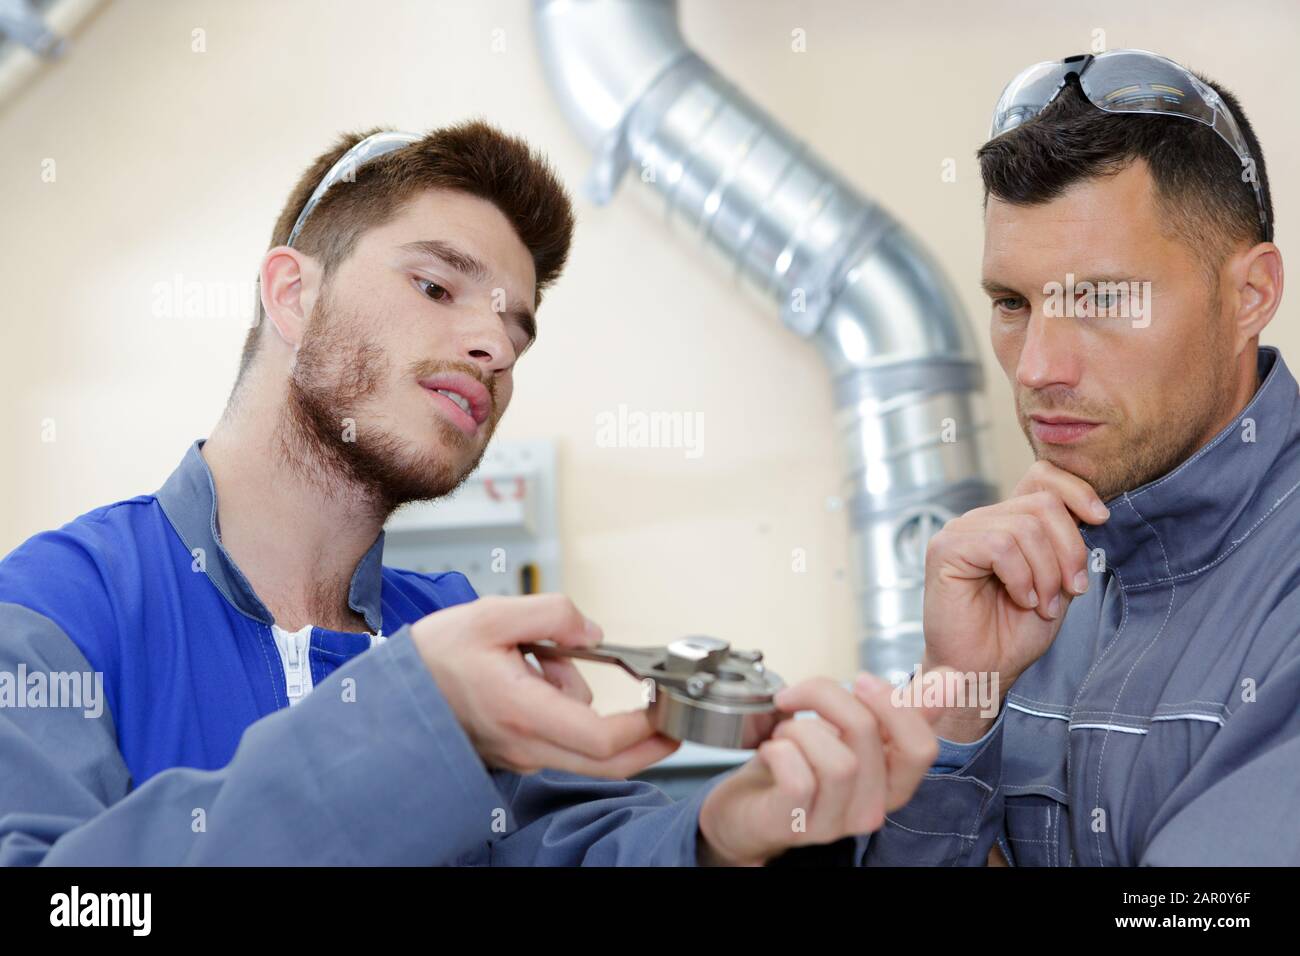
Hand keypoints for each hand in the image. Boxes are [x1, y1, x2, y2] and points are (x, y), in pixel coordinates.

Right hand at [410, 593, 678, 776]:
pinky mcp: (516, 752)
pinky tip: (534, 675)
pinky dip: (564, 709)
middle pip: (605, 763)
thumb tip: (591, 630)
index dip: (643, 728)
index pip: (601, 739)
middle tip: (672, 720)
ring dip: (586, 705)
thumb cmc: (435, 655)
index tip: (665, 706)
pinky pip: (558, 737)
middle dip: (647, 744)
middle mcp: (525, 743)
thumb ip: (551, 615)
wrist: (395, 688)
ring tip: (541, 658)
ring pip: (581, 744)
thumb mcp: (493, 614)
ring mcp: (521, 753)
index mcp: (523, 711)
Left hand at [697, 673, 940, 864]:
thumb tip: (953, 679)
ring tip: (785, 733)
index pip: (922, 748)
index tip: (861, 679)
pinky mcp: (795, 826)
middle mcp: (870, 807)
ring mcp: (834, 823)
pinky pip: (798, 780)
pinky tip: (772, 751)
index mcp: (891, 781)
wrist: (747, 808)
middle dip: (826, 697)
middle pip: (868, 736)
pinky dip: (779, 751)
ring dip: (799, 729)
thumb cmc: (802, 765)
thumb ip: (901, 708)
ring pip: (837, 762)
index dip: (894, 705)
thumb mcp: (851, 729)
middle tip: (798, 695)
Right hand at [921, 460, 1109, 739]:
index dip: (1076, 490)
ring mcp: (960, 531)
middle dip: (1069, 550)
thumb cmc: (1014, 633)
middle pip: (1043, 504)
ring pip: (1026, 527)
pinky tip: (1020, 600)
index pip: (1040, 477)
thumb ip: (1065, 547)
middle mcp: (981, 520)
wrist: (982, 671)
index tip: (1100, 519)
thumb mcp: (1057, 583)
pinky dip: (1021, 578)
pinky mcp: (945, 549)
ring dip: (1046, 573)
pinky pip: (1000, 546)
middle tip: (1071, 591)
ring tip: (1041, 605)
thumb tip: (1089, 515)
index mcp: (1006, 522)